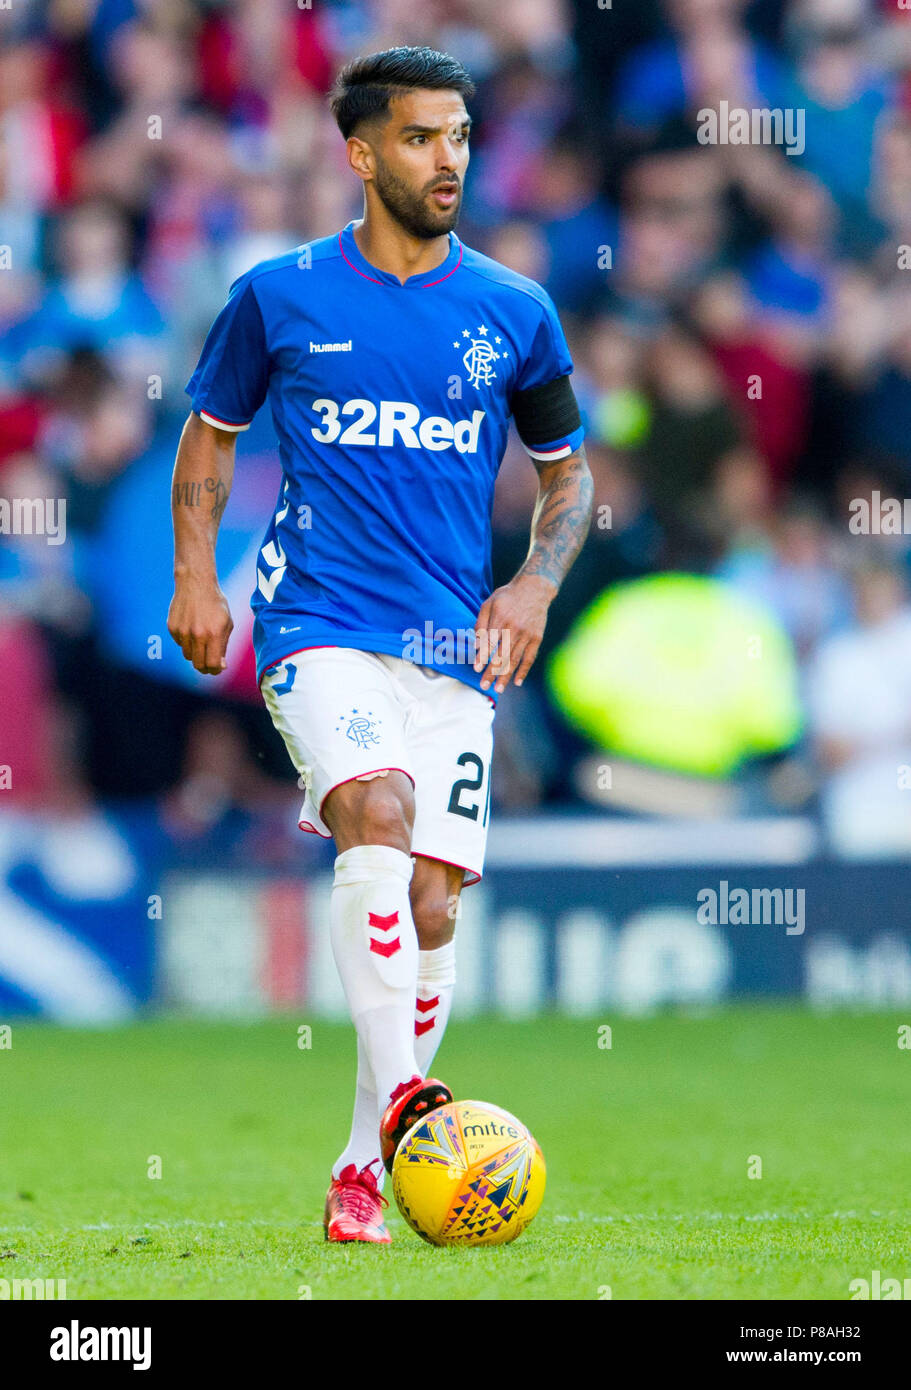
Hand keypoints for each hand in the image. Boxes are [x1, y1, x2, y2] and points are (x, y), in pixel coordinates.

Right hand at [167, 577, 232, 674]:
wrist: (195, 583)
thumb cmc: (215, 603)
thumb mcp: (227, 623)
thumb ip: (223, 645)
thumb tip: (220, 666)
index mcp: (213, 634)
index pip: (212, 664)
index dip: (215, 670)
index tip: (217, 668)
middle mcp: (197, 634)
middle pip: (198, 664)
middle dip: (205, 668)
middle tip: (209, 664)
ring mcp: (182, 631)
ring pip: (187, 655)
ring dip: (195, 653)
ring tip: (202, 640)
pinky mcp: (172, 628)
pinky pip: (180, 644)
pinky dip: (186, 641)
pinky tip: (192, 627)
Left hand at [473, 573, 556, 693]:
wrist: (535, 588)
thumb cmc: (508, 597)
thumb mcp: (489, 603)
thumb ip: (481, 623)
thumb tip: (475, 645)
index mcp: (500, 618)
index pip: (490, 642)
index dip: (483, 656)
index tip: (476, 668)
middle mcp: (514, 628)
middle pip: (502, 654)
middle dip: (492, 672)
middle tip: (484, 685)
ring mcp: (527, 634)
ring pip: (515, 659)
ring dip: (506, 676)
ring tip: (498, 689)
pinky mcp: (537, 638)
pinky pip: (530, 657)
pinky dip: (524, 670)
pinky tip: (517, 682)